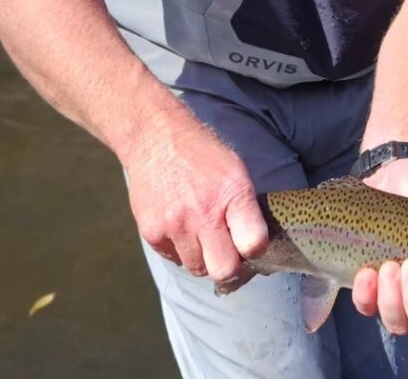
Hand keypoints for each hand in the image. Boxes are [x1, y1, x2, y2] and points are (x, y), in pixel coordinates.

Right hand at [122, 102, 267, 285]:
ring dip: (202, 257)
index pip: (254, 243)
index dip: (255, 249)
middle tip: (226, 251)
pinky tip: (179, 224)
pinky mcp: (152, 233)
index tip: (249, 244)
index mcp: (232, 192)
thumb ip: (245, 207)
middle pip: (225, 270)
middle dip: (229, 266)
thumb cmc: (201, 153)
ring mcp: (175, 225)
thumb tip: (255, 245)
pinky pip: (173, 258)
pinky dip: (179, 248)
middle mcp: (203, 212)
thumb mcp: (234, 169)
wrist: (155, 137)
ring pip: (197, 269)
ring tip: (199, 230)